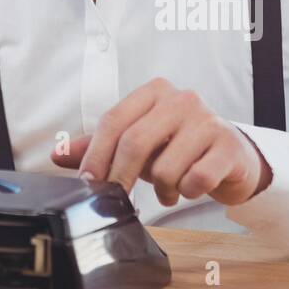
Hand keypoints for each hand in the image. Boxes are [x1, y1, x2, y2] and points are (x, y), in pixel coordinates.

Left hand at [50, 77, 272, 206]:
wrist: (232, 156)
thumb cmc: (179, 147)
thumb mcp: (139, 143)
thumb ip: (100, 146)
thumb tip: (56, 154)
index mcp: (154, 91)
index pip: (114, 121)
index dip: (96, 155)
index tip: (88, 181)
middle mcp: (182, 98)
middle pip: (135, 142)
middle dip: (121, 177)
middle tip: (118, 197)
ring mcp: (208, 120)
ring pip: (165, 168)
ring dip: (162, 189)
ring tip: (170, 187)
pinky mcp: (229, 146)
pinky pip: (195, 180)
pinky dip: (187, 192)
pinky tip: (190, 187)